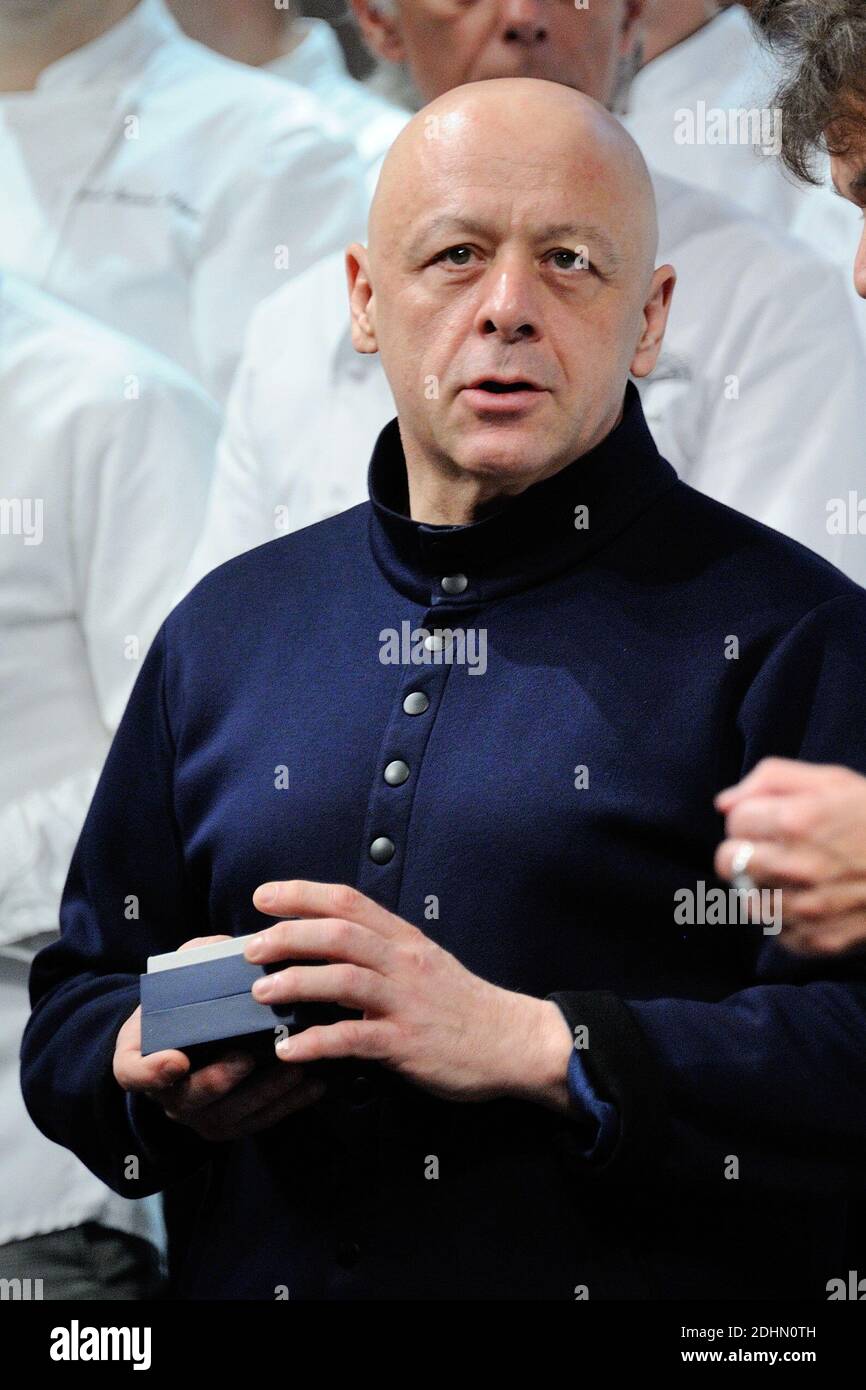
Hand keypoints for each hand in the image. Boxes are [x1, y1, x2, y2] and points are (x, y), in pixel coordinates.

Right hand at [113, 934, 325, 1140]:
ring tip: (294, 1069)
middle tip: (247, 1059)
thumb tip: (223, 948)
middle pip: (187, 1099)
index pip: (132, 1071)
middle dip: (219, 1080)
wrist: (189, 1039)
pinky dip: (287, 1106)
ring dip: (263, 1095)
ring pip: (228, 1117)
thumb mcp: (176, 980)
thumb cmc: (182, 1006)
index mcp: (140, 1058)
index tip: (177, 1059)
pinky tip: (314, 1084)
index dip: (151, 1071)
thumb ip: (193, 963)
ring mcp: (198, 1114)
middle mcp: (166, 1094)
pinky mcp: (230, 1124)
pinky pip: (256, 1123)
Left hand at [246, 879, 573, 1110]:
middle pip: (339, 934)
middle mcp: (403, 962)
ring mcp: (405, 1001)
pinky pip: (355, 1038)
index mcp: (404, 939)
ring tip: (261, 994)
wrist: (512, 1041)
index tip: (263, 896)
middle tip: (250, 949)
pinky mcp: (407, 1043)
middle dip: (289, 936)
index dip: (302, 894)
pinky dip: (317, 1042)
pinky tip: (290, 1050)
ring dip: (296, 983)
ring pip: (344, 980)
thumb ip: (380, 953)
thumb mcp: (423, 963)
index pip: (349, 902)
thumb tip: (325, 950)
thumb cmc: (460, 1004)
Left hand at [714, 758, 865, 954]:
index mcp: (796, 821)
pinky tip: (811, 899)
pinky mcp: (816, 940)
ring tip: (794, 875)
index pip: (734, 821)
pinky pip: (775, 931)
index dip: (751, 817)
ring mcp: (806, 909)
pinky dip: (786, 917)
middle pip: (727, 861)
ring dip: (762, 887)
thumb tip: (724, 803)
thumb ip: (770, 779)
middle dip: (745, 850)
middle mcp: (795, 867)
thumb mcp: (831, 780)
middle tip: (775, 847)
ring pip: (746, 900)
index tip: (772, 819)